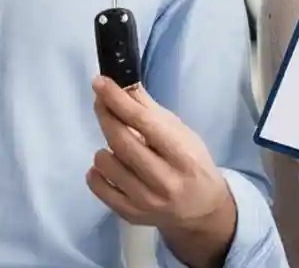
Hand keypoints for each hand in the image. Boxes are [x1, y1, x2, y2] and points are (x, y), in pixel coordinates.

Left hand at [87, 78, 235, 262]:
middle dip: (106, 116)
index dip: (118, 100)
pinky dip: (97, 172)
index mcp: (183, 156)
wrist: (202, 209)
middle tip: (101, 101)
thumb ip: (150, 110)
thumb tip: (122, 85)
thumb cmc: (192, 163)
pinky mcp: (131, 215)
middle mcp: (165, 182)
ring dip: (104, 147)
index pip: (144, 123)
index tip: (100, 83)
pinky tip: (108, 165)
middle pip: (122, 142)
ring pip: (107, 164)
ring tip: (117, 145)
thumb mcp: (181, 133)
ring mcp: (146, 202)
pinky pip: (99, 188)